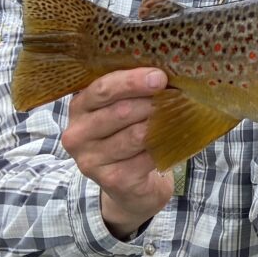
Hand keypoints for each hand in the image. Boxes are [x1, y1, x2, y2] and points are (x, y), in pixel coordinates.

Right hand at [61, 67, 172, 238]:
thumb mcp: (122, 107)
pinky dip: (164, 147)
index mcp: (79, 107)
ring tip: (179, 116)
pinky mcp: (112, 180)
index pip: (103, 89)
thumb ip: (132, 90)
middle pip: (120, 111)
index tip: (160, 77)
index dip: (133, 81)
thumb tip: (163, 73)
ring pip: (136, 135)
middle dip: (153, 102)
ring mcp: (91, 160)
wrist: (129, 183)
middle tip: (176, 97)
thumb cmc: (127, 132)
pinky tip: (174, 141)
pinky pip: (146, 157)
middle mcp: (78, 134)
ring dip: (162, 124)